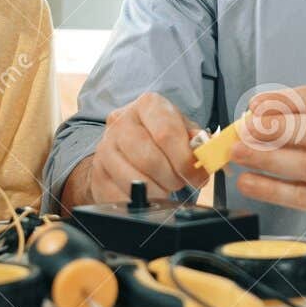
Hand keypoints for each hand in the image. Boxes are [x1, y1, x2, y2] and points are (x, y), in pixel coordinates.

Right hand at [64, 92, 203, 206]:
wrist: (126, 145)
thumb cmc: (160, 137)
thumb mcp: (182, 129)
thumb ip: (197, 140)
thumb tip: (207, 153)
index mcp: (147, 105)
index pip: (167, 134)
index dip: (186, 160)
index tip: (198, 176)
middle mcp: (121, 121)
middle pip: (150, 159)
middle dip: (173, 178)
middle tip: (180, 182)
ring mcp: (105, 147)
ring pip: (135, 180)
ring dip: (158, 191)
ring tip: (166, 187)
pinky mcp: (97, 173)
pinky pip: (121, 196)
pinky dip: (141, 201)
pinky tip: (150, 194)